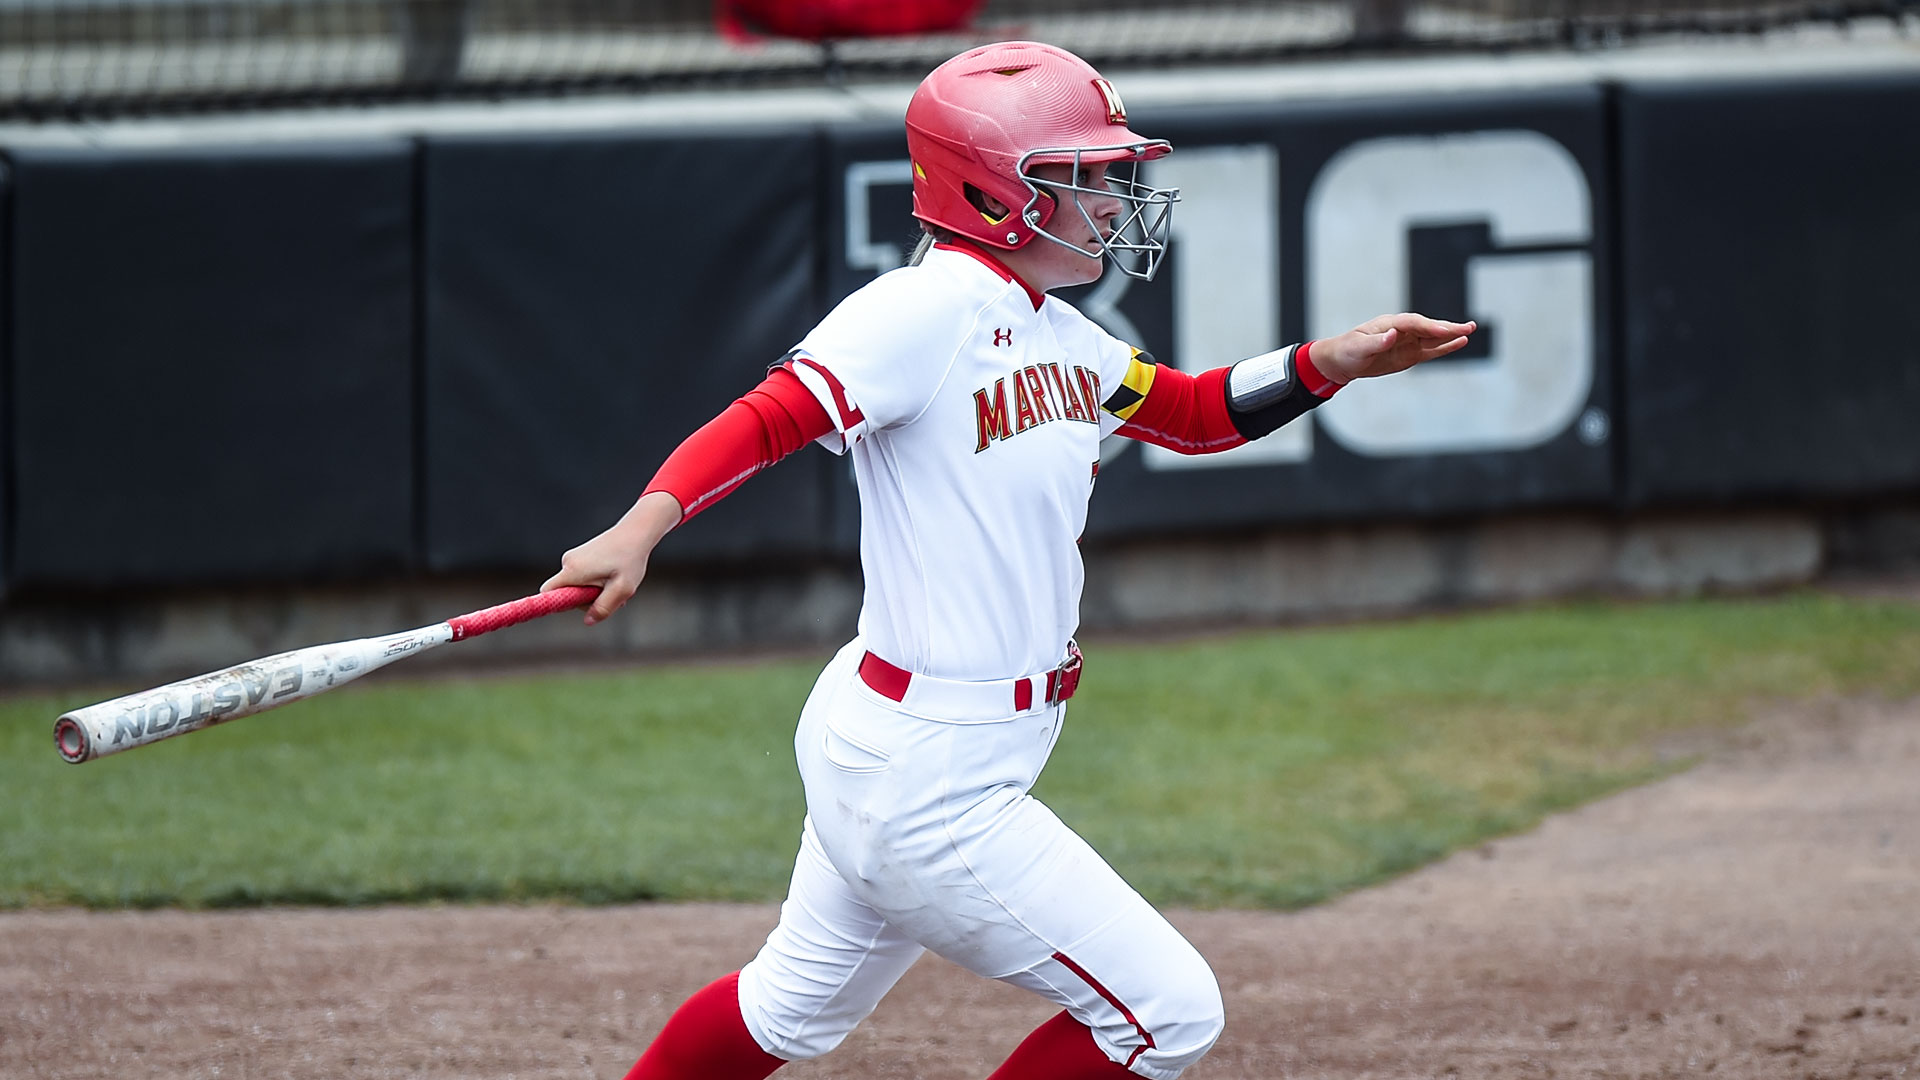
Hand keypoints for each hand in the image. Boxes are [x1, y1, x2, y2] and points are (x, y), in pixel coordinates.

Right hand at [540, 491, 683, 624]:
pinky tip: (613, 575)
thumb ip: (604, 607)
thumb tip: (588, 621)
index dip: (555, 604)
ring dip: (595, 590)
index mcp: (573, 570)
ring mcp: (573, 558)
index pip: (547, 592)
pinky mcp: (580, 556)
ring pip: (576, 586)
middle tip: (612, 593)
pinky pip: (582, 577)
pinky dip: (596, 581)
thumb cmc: (630, 560)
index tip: (575, 606)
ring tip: (615, 582)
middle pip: (566, 592)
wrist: (635, 534)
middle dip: (586, 599)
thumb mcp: (622, 589)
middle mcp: (568, 562)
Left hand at [1313, 314, 1476, 383]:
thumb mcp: (1359, 348)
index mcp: (1389, 324)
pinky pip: (1431, 350)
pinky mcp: (1410, 354)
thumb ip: (1377, 342)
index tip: (1444, 331)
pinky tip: (1460, 341)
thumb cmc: (1348, 351)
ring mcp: (1407, 342)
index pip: (1413, 324)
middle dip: (1447, 327)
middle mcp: (1401, 330)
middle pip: (1428, 327)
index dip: (1428, 327)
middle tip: (1468, 326)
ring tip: (1470, 329)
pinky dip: (1445, 346)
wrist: (1342, 361)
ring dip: (1451, 334)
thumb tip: (1393, 334)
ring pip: (1433, 337)